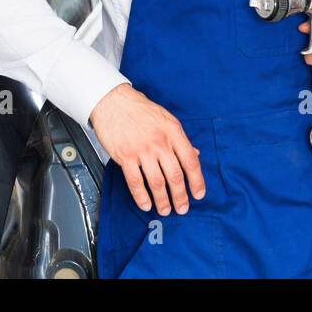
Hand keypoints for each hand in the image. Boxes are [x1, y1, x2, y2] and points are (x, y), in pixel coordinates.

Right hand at [89, 84, 204, 214]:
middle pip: (175, 176)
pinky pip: (135, 182)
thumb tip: (195, 154)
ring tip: (165, 210)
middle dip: (181, 196)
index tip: (199, 194)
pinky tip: (146, 204)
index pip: (190, 161)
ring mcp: (142, 150)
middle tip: (182, 208)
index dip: (197, 181)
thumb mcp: (167, 119)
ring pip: (157, 182)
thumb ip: (180, 139)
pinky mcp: (125, 156)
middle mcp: (160, 142)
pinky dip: (142, 197)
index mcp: (173, 132)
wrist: (113, 102)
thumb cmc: (140, 110)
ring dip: (163, 200)